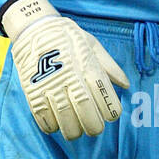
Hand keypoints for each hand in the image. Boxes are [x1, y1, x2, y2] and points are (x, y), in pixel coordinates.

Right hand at [0, 0, 128, 139]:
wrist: (33, 27)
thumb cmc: (66, 37)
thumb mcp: (92, 44)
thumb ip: (109, 66)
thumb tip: (125, 85)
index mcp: (88, 66)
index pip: (106, 98)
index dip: (111, 112)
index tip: (110, 116)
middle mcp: (71, 78)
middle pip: (87, 112)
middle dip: (94, 127)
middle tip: (94, 128)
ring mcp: (50, 85)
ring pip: (65, 120)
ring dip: (73, 131)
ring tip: (76, 130)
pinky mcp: (32, 91)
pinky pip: (43, 118)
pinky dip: (51, 127)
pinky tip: (56, 125)